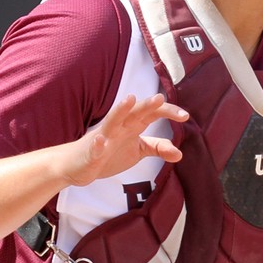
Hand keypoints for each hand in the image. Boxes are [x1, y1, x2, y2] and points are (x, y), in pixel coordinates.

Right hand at [60, 94, 185, 186]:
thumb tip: (180, 153)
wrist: (76, 165)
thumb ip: (157, 148)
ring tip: (130, 100)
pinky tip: (100, 141)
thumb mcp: (137, 150)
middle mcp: (119, 127)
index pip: (152, 113)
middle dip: (147, 105)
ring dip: (120, 110)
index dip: (167, 112)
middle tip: (160, 98)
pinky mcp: (91, 152)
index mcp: (132, 125)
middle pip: (135, 112)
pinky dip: (97, 144)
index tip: (185, 116)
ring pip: (112, 121)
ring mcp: (104, 138)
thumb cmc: (108, 153)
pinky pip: (94, 147)